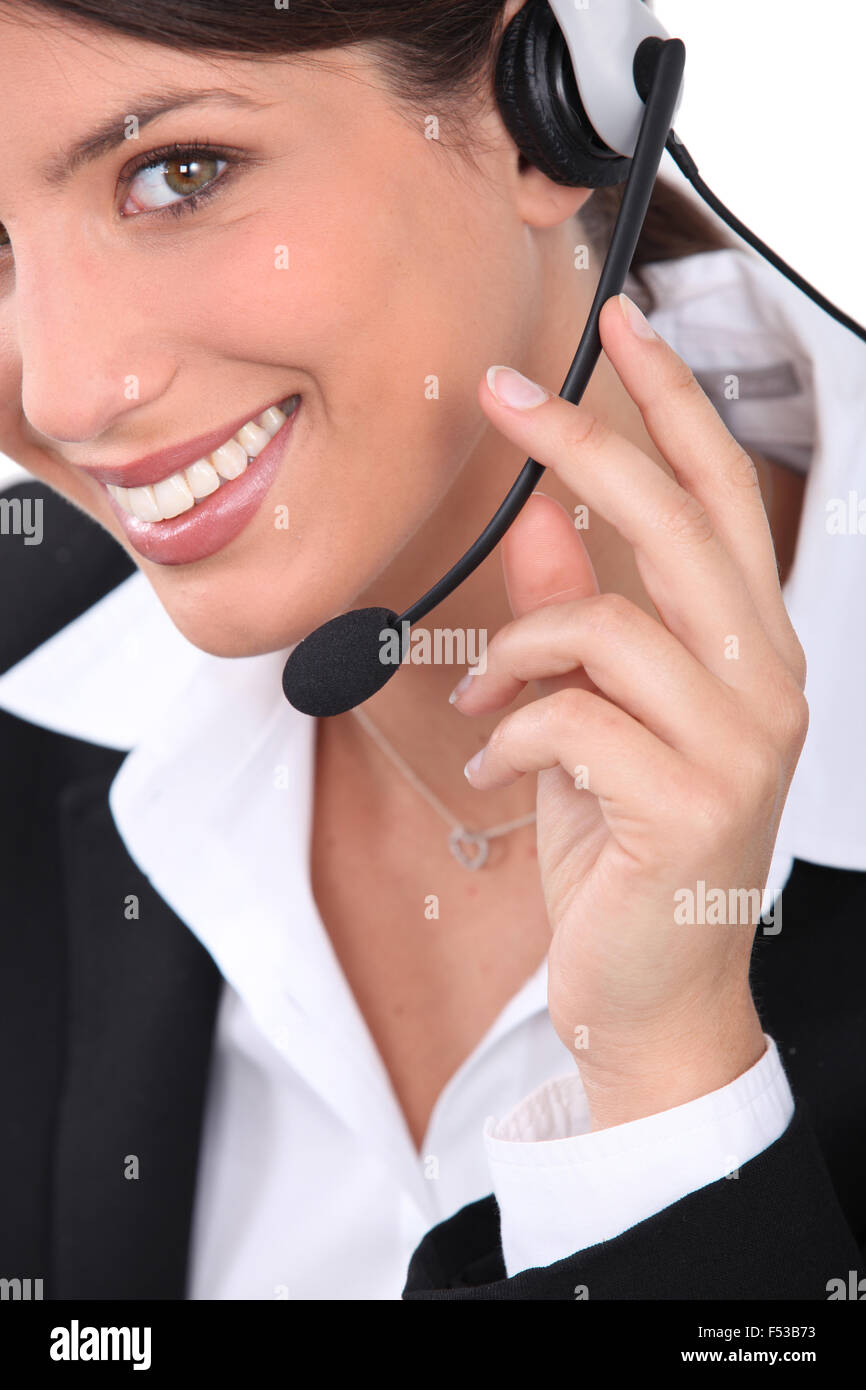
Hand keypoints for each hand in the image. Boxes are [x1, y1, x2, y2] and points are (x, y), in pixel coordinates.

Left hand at [450, 293, 807, 1129]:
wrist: (649, 998)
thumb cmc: (625, 855)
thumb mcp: (590, 719)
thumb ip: (573, 619)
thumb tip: (542, 520)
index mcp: (747, 652)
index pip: (720, 497)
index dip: (672, 403)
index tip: (618, 325)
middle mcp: (764, 683)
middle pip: (678, 522)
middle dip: (586, 440)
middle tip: (502, 390)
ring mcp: (738, 744)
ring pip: (609, 624)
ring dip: (518, 649)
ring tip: (482, 697)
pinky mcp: (691, 804)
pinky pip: (570, 716)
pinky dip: (511, 728)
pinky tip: (495, 763)